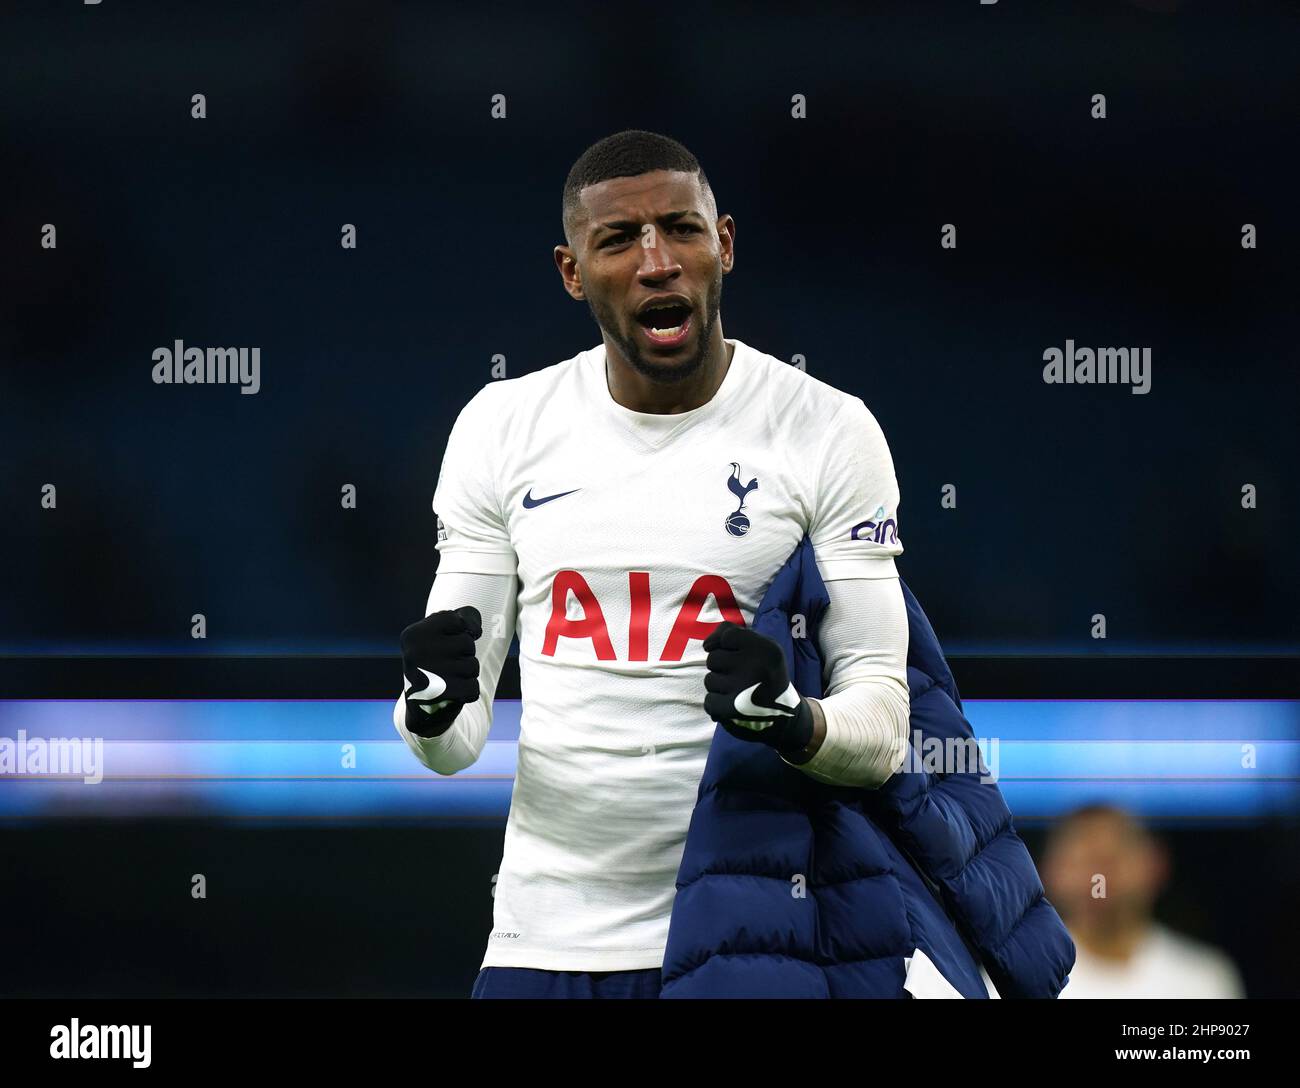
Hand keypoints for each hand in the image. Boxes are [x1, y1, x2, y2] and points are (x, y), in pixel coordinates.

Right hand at [400, 606, 481, 737]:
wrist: (420, 707)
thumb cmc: (434, 662)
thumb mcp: (438, 635)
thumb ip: (460, 619)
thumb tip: (475, 628)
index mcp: (413, 634)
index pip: (458, 620)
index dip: (462, 631)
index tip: (449, 641)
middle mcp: (416, 653)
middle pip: (468, 643)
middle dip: (465, 654)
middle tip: (446, 664)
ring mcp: (428, 675)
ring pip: (473, 665)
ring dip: (467, 673)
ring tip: (448, 678)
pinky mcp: (441, 696)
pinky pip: (474, 687)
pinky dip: (468, 691)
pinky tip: (452, 693)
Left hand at [702, 621, 813, 754]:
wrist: (787, 717)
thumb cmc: (766, 675)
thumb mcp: (762, 646)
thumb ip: (733, 633)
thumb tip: (707, 645)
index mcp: (768, 649)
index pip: (728, 635)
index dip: (727, 645)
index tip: (737, 655)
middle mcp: (757, 667)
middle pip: (713, 658)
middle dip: (722, 667)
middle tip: (742, 678)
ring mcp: (744, 689)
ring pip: (709, 680)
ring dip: (720, 687)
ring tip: (740, 692)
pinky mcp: (733, 710)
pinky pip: (709, 700)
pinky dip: (718, 705)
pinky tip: (734, 706)